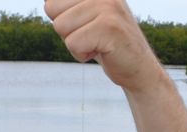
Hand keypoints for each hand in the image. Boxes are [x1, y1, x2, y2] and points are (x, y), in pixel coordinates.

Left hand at [45, 0, 162, 93]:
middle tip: (91, 36)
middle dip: (67, 30)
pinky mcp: (109, 26)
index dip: (62, 18)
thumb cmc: (106, 43)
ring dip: (75, 43)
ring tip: (96, 43)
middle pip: (52, 9)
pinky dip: (82, 54)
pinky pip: (72, 43)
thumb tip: (47, 2)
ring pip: (60, 26)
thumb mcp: (84, 16)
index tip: (84, 25)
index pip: (51, 0)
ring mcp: (107, 6)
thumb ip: (65, 5)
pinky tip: (101, 52)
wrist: (139, 69)